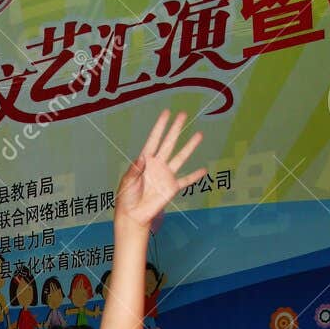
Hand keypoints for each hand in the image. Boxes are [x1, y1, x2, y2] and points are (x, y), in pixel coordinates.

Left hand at [114, 109, 206, 228]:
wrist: (133, 215)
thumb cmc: (126, 198)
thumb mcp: (127, 181)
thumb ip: (135, 169)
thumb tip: (143, 157)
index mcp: (145, 160)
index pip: (154, 139)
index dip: (160, 126)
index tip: (167, 113)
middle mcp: (157, 165)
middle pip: (169, 143)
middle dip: (175, 129)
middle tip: (183, 114)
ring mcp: (165, 175)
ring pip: (180, 157)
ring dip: (190, 147)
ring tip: (199, 135)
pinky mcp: (171, 188)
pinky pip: (186, 180)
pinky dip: (195, 176)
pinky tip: (204, 170)